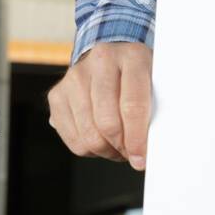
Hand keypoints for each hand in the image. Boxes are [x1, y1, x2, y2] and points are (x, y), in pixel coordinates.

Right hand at [47, 41, 152, 169]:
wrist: (110, 57)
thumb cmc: (138, 75)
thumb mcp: (157, 83)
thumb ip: (157, 109)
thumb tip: (151, 147)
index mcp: (132, 57)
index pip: (133, 106)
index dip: (137, 139)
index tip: (141, 158)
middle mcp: (100, 62)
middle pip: (107, 122)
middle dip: (121, 147)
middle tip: (131, 153)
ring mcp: (74, 77)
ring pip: (88, 134)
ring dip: (106, 151)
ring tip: (118, 147)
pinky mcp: (57, 94)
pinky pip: (72, 138)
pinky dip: (88, 149)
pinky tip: (100, 140)